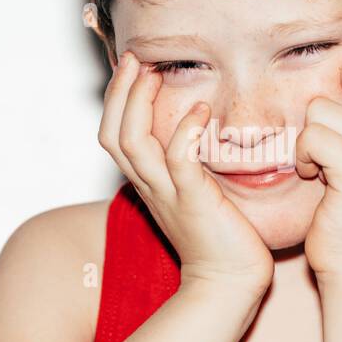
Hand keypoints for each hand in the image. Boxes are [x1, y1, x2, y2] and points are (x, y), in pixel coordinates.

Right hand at [99, 51, 274, 294]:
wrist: (229, 282)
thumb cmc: (220, 237)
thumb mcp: (195, 192)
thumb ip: (188, 164)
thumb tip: (198, 129)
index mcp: (148, 183)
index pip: (113, 135)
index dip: (117, 99)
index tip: (133, 67)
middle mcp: (150, 186)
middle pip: (112, 133)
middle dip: (120, 92)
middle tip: (136, 58)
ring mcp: (169, 194)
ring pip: (133, 143)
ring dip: (140, 103)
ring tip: (156, 74)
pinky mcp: (195, 201)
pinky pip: (179, 161)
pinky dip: (185, 132)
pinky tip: (202, 111)